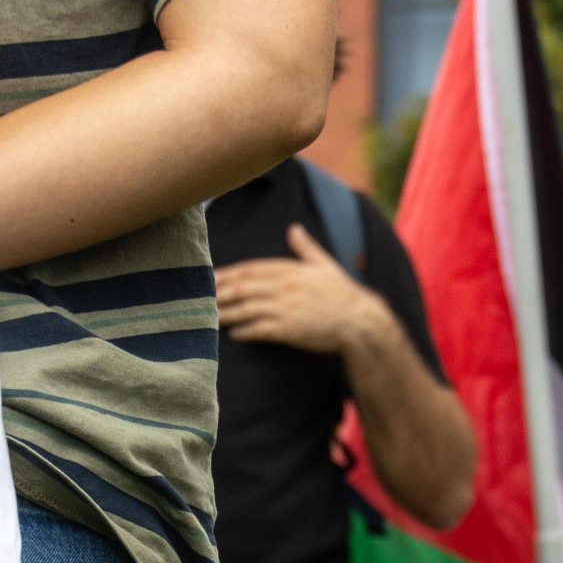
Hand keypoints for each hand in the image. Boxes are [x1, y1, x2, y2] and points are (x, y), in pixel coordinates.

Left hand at [216, 225, 386, 354]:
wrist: (361, 321)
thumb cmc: (343, 294)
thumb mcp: (325, 265)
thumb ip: (306, 248)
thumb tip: (294, 229)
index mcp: (291, 270)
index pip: (252, 269)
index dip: (229, 273)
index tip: (211, 277)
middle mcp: (286, 287)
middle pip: (244, 287)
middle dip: (221, 292)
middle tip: (202, 297)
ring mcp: (287, 308)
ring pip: (248, 309)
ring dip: (227, 313)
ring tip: (211, 317)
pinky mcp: (290, 329)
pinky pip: (261, 329)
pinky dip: (246, 331)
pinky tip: (234, 333)